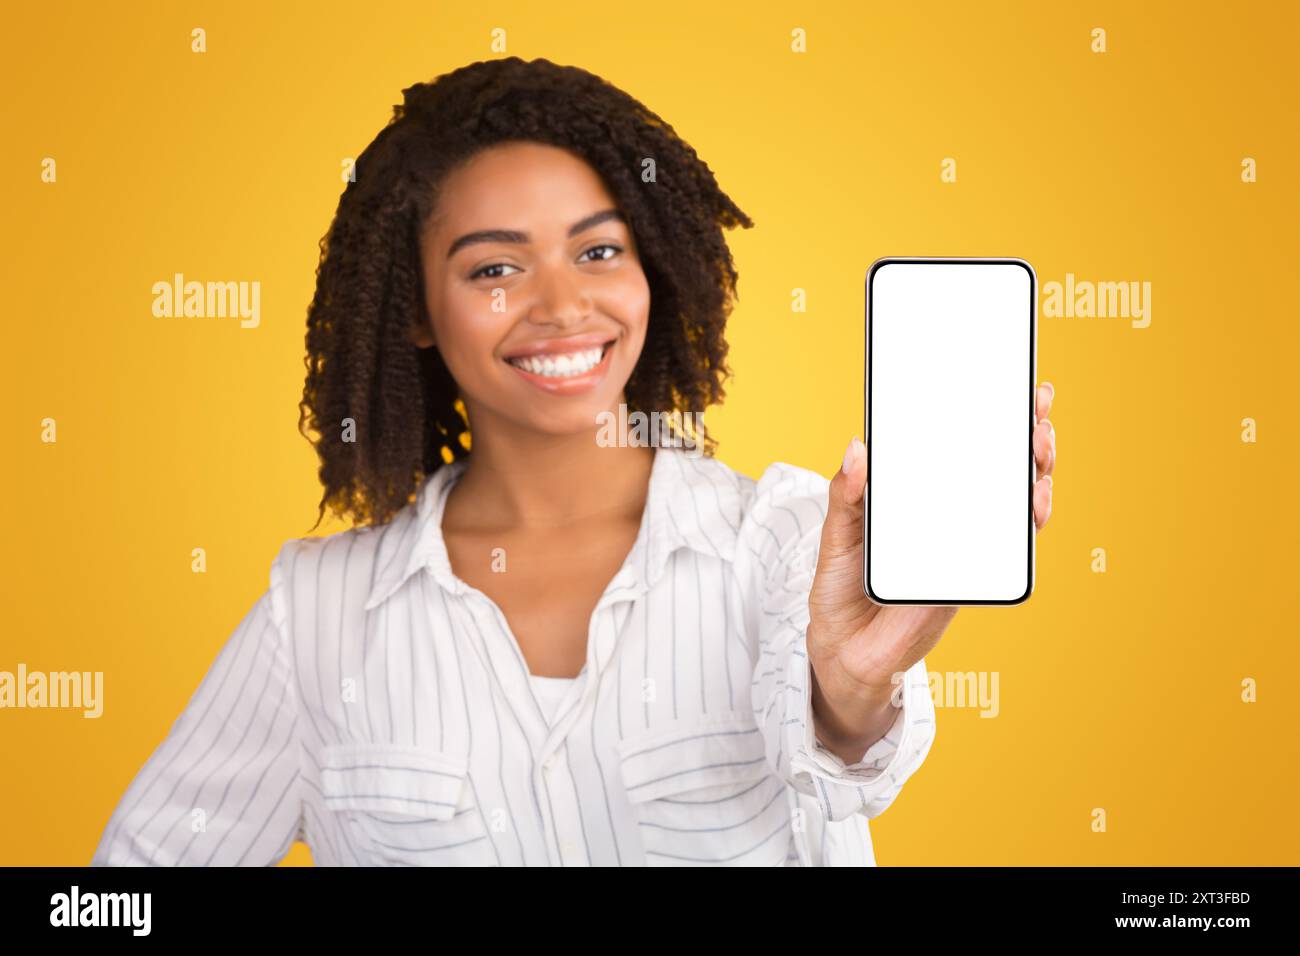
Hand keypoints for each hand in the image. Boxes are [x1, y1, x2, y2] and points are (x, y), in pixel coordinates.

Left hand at [807, 382, 1057, 762]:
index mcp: (914, 495)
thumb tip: (857, 446)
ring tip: (1039, 449)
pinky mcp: (972, 574)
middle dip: (1025, 436)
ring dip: (1035, 473)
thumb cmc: (839, 585)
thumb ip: (846, 494)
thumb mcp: (835, 533)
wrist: (846, 650)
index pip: (955, 446)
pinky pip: (1008, 545)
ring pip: (1011, 501)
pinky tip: (1033, 503)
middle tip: (1036, 414)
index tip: (1011, 385)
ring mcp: (963, 542)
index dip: (985, 415)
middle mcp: (945, 514)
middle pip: (995, 468)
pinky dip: (1026, 521)